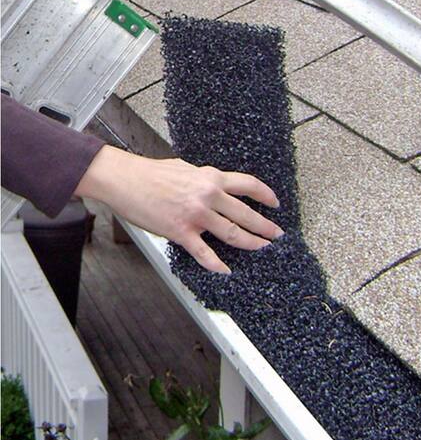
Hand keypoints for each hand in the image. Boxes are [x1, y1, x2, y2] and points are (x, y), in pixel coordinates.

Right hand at [75, 145, 282, 273]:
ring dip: (251, 243)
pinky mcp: (181, 232)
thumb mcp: (186, 168)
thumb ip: (203, 178)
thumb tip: (214, 185)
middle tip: (277, 234)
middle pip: (247, 214)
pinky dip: (217, 264)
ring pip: (233, 234)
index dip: (266, 195)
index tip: (275, 204)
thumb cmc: (151, 173)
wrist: (124, 179)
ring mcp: (196, 215)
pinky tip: (226, 270)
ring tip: (262, 248)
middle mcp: (209, 196)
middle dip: (265, 226)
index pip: (249, 185)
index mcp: (211, 178)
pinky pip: (204, 253)